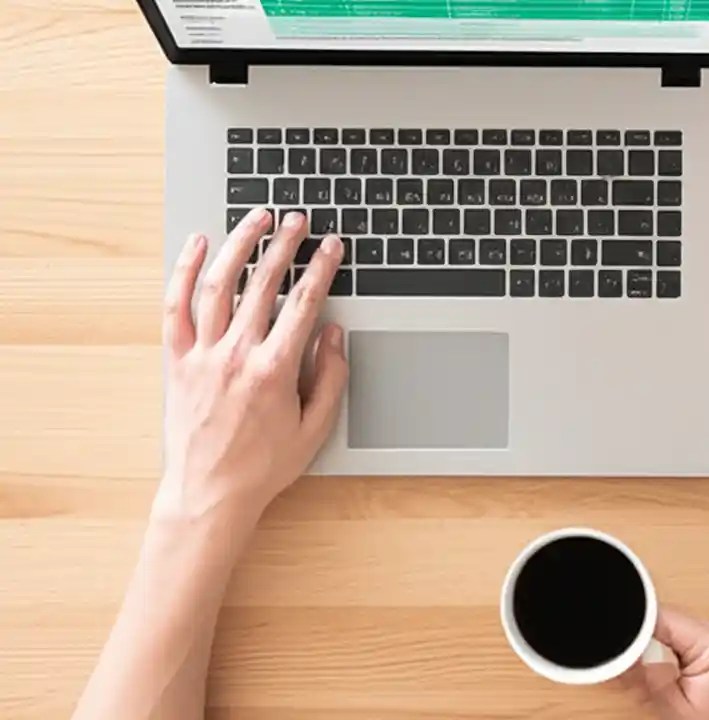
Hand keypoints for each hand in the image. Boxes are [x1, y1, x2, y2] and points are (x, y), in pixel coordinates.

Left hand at [155, 208, 347, 528]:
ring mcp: (202, 355)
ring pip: (219, 284)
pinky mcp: (176, 360)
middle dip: (284, 245)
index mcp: (274, 370)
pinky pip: (175, 306)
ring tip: (255, 219)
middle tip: (297, 221)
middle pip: (263, 283)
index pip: (304, 304)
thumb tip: (333, 334)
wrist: (209, 492)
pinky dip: (184, 271)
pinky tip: (196, 246)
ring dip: (239, 245)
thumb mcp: (315, 428)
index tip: (331, 247)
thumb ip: (331, 377)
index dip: (322, 269)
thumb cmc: (263, 465)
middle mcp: (236, 355)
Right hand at [630, 609, 708, 719]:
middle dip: (648, 641)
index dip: (636, 628)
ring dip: (663, 645)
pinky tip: (677, 671)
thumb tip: (620, 655)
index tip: (620, 644)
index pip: (663, 617)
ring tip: (665, 675)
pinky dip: (677, 649)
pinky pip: (693, 635)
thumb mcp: (675, 709)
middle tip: (637, 668)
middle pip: (670, 620)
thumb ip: (644, 679)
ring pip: (679, 626)